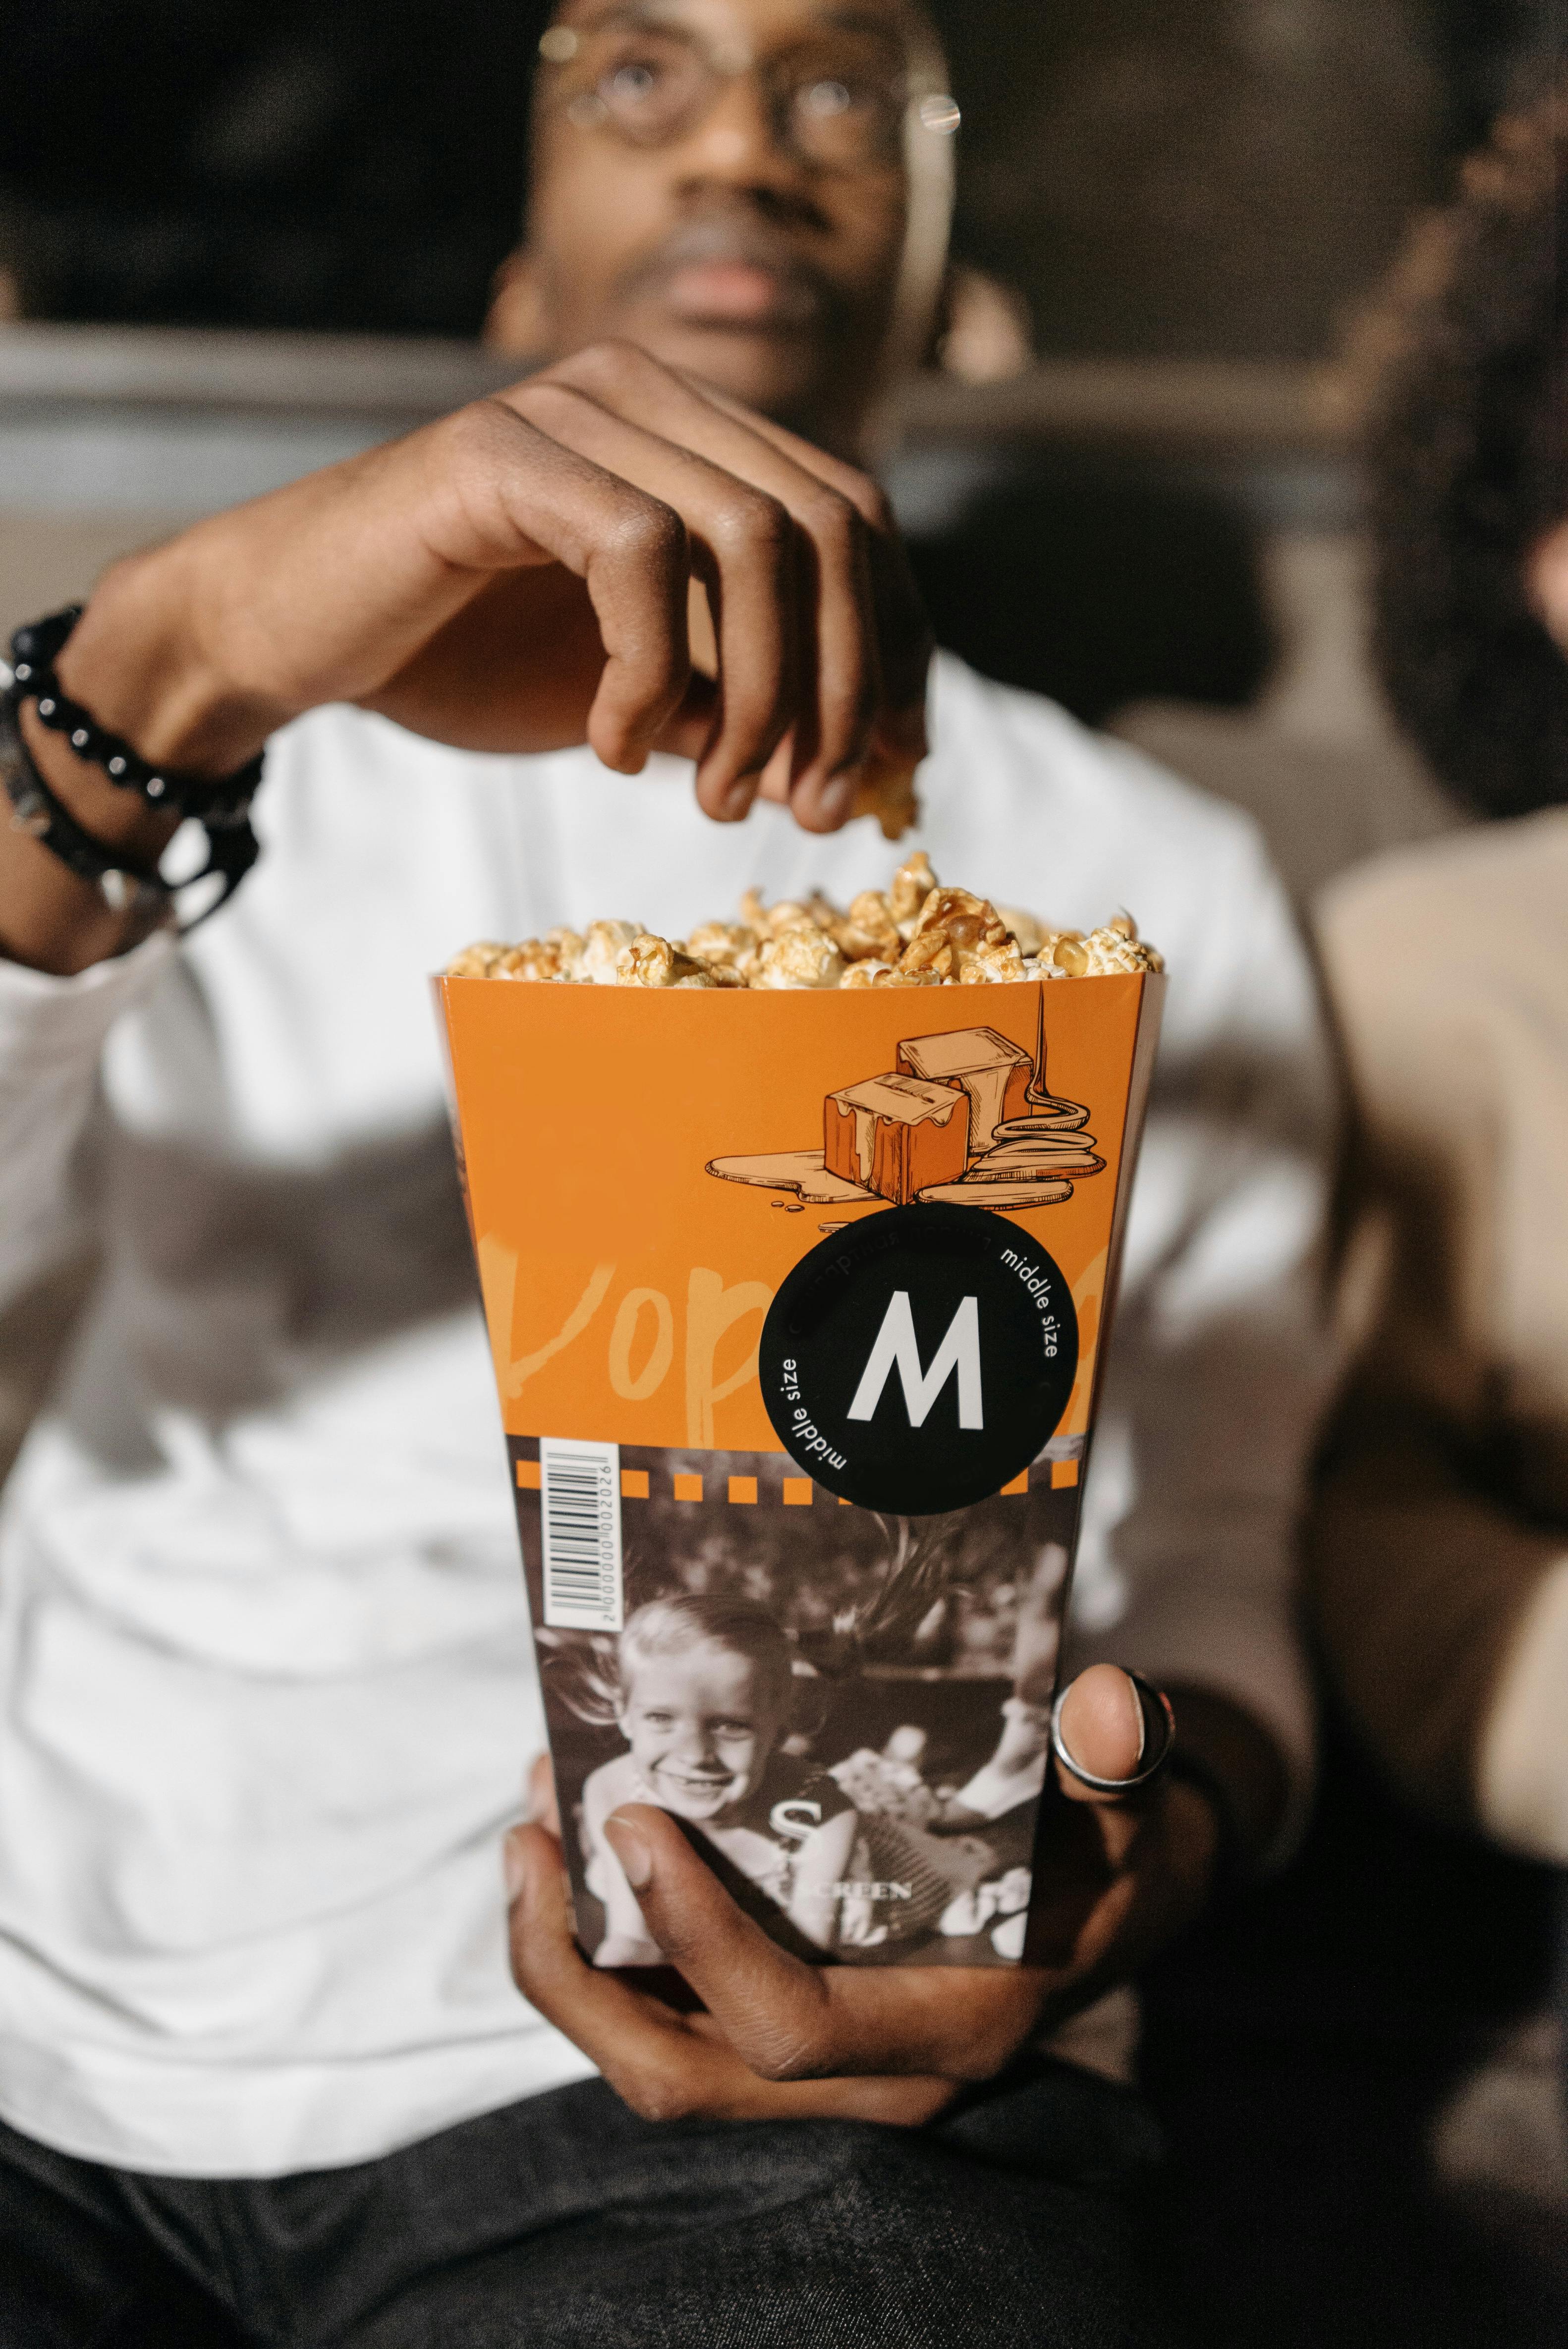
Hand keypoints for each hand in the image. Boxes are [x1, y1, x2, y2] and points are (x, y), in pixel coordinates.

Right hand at [54, 342, 929, 835]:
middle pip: (830, 524)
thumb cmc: (461, 659)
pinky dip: (649, 676)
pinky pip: (640, 556)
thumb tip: (880, 763)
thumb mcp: (643, 696)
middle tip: (812, 805)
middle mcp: (649, 395)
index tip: (894, 765)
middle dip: (846, 687)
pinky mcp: (502, 452)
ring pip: (755, 537)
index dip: (897, 644)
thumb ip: (748, 707)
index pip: (856, 516)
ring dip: (763, 694)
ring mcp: (576, 407)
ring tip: (713, 793)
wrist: (289, 641)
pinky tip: (612, 745)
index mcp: (694, 434)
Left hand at [505, 1665, 1218, 2127]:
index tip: (638, 1821)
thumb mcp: (1124, 1806)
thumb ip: (1116, 1761)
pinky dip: (604, 1951)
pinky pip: (666, 2023)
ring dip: (569, 1959)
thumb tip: (1112, 1708)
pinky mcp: (781, 2040)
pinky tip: (577, 1848)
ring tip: (529, 1830)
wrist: (1107, 1911)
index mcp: (945, 2026)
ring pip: (655, 2059)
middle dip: (578, 1973)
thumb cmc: (1104, 1856)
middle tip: (530, 1833)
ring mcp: (818, 2073)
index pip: (789, 2028)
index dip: (698, 1940)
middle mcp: (871, 2079)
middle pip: (681, 2076)